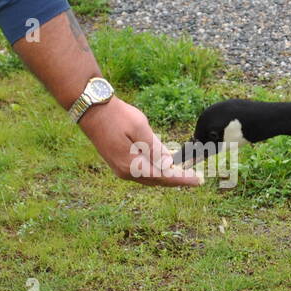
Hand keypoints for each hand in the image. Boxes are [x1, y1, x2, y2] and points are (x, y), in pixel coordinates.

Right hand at [79, 98, 200, 186]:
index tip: (198, 180)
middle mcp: (125, 172)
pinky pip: (141, 171)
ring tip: (183, 172)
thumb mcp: (140, 128)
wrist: (92, 109)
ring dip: (165, 175)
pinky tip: (164, 164)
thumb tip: (168, 165)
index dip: (183, 179)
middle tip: (195, 177)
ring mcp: (120, 169)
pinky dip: (154, 170)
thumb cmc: (116, 115)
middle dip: (176, 179)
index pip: (163, 177)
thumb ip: (155, 149)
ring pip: (149, 177)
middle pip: (157, 180)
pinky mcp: (118, 163)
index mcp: (131, 165)